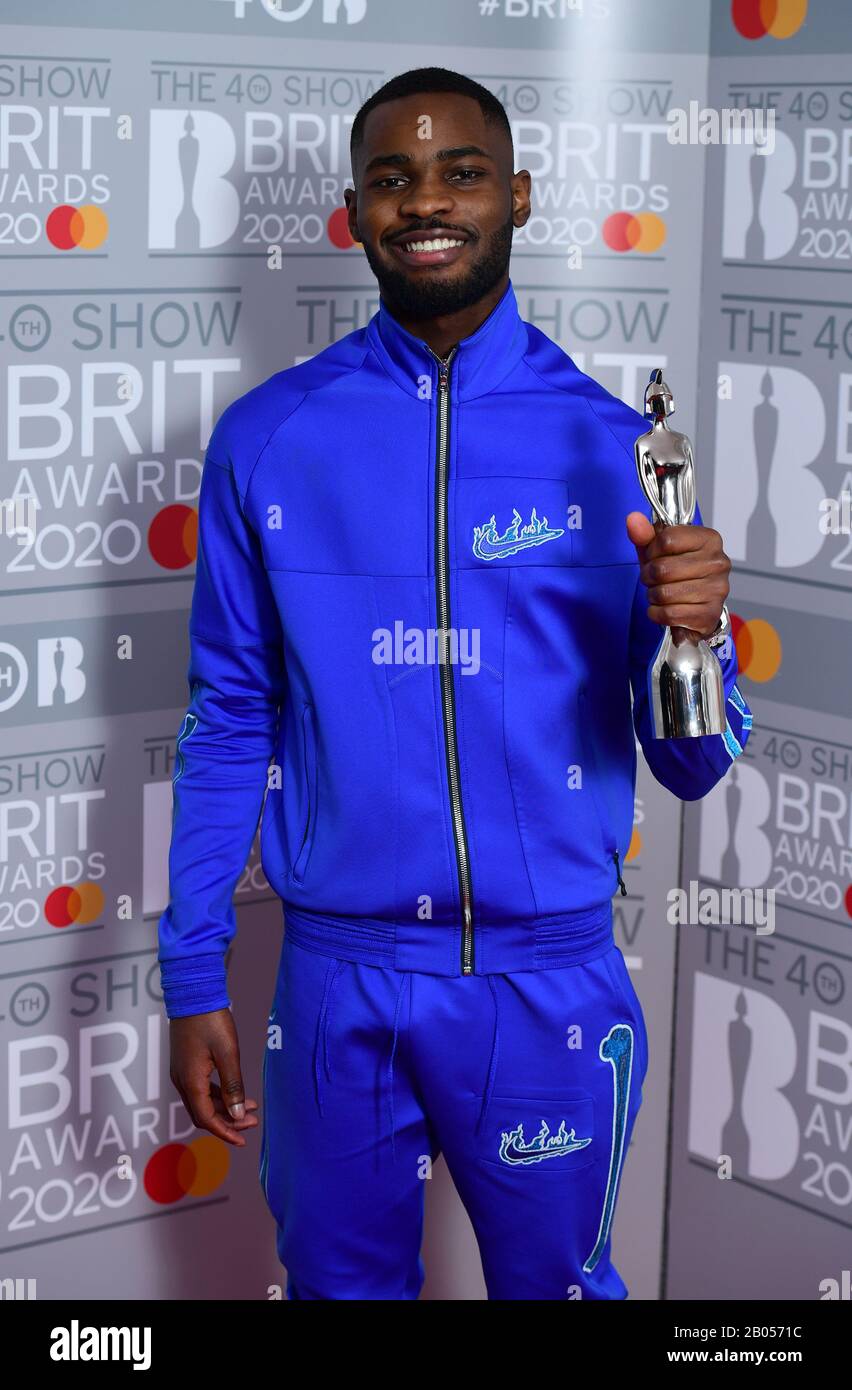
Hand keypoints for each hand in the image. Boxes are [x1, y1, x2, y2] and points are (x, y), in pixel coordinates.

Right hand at [169, 1009, 258, 1147]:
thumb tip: (238, 1114)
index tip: (243, 1139)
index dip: (225, 1131)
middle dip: (228, 1122)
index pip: (206, 1118)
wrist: (192, 995)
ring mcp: (181, 1073)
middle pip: (203, 1114)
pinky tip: (234, 1094)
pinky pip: (199, 1090)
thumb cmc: (211, 1021)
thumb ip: (233, 1086)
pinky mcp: (185, 1065)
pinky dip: (217, 1096)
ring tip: (250, 1108)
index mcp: (191, 1081)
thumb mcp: (228, 1054)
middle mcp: (182, 1081)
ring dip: (224, 1109)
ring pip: (201, 1103)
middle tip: (253, 1122)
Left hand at [626, 512, 730, 644]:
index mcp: (709, 539)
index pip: (667, 539)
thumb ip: (645, 534)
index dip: (651, 551)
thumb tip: (633, 519)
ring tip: (661, 593)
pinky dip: (658, 613)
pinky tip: (665, 608)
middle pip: (663, 568)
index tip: (654, 557)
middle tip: (654, 579)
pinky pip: (669, 614)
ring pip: (664, 593)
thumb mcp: (658, 551)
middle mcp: (718, 562)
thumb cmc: (677, 574)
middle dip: (649, 577)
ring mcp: (717, 590)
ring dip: (653, 596)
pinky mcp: (709, 614)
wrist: (695, 607)